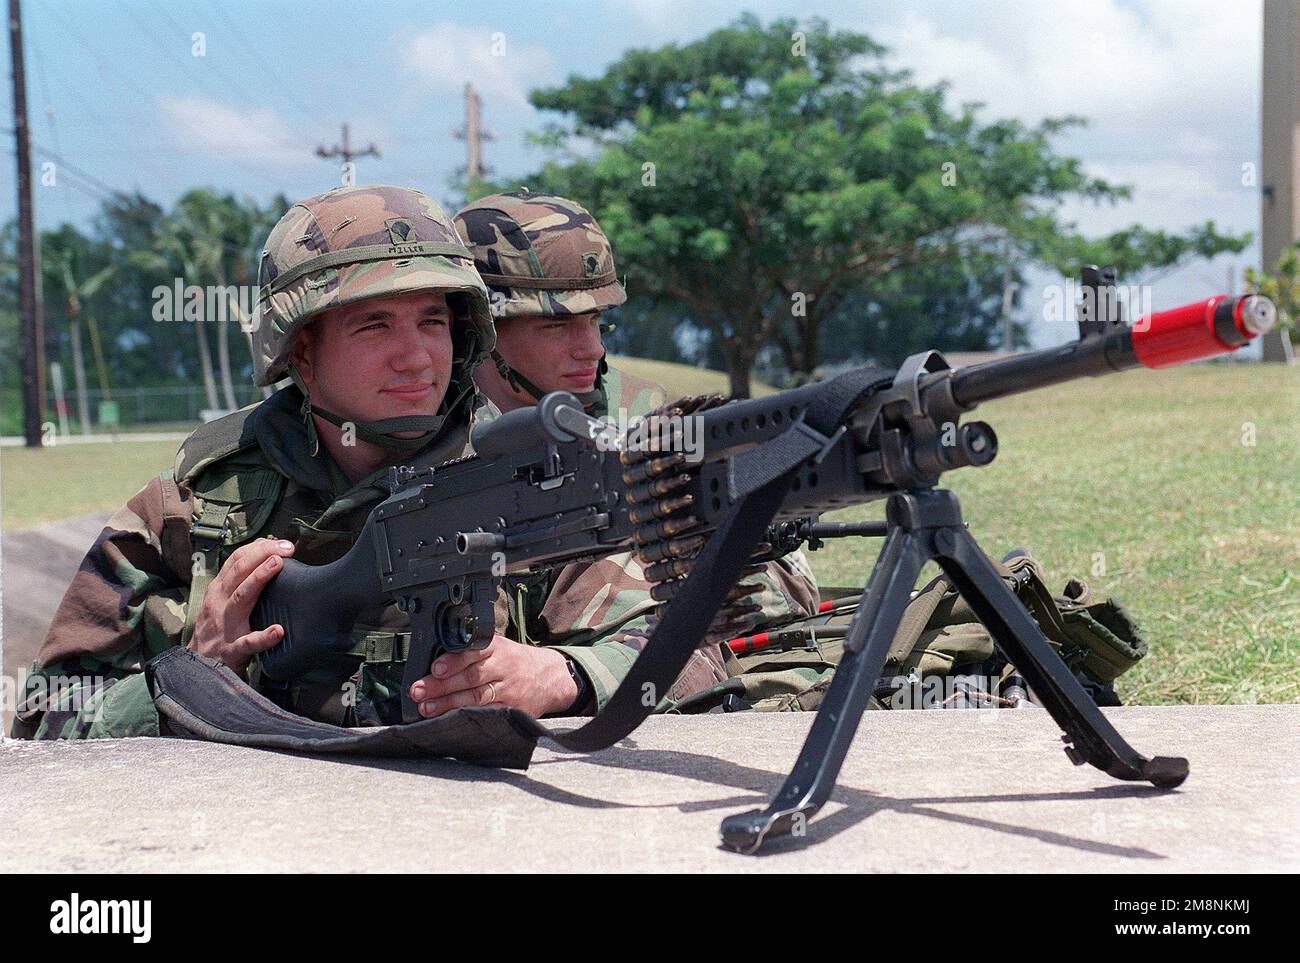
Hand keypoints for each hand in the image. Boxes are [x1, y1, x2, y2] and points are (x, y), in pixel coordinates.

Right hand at [188, 537, 295, 675]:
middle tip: (286, 547)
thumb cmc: (217, 629)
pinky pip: (247, 643)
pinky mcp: (231, 650)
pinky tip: (278, 631)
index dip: (258, 547)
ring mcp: (224, 626)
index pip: (236, 560)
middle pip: (238, 571)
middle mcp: (219, 603)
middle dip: (261, 554)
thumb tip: (270, 557)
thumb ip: (240, 582)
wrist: (196, 666)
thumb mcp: (222, 601)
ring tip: (277, 565)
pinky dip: (263, 637)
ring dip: (258, 579)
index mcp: (219, 590)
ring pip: (240, 598)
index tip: (281, 542)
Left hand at [408, 635, 577, 718]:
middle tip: (418, 691)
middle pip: (472, 677)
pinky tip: (449, 719)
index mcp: (498, 648)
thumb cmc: (514, 660)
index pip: (474, 652)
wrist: (550, 677)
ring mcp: (510, 690)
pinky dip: (467, 716)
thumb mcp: (498, 646)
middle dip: (442, 686)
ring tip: (427, 707)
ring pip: (477, 698)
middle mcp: (505, 667)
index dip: (454, 661)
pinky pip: (487, 713)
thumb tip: (434, 664)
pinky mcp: (513, 709)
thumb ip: (472, 651)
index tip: (435, 668)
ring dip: (449, 704)